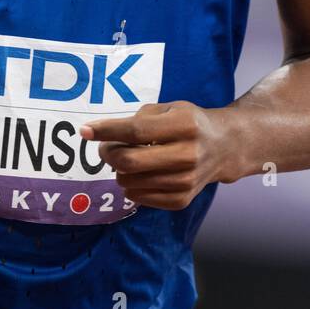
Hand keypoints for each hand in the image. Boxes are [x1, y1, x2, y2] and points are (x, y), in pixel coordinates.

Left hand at [79, 101, 235, 210]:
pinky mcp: (182, 199)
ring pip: (129, 182)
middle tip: (107, 147)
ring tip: (130, 159)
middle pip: (129, 161)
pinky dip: (131, 186)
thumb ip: (139, 118)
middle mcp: (188, 154)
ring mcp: (186, 180)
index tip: (85, 131)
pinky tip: (142, 174)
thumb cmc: (189, 124)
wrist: (224, 147)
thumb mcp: (170, 109)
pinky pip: (138, 197)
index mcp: (184, 125)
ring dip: (120, 170)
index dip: (107, 131)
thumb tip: (103, 136)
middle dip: (108, 153)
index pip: (136, 131)